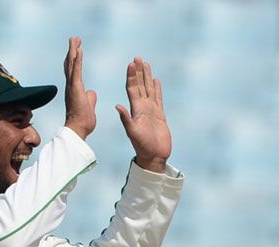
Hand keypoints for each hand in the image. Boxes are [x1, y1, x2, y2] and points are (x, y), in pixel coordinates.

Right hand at [63, 37, 97, 139]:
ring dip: (73, 51)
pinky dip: (77, 61)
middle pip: (70, 64)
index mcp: (75, 89)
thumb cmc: (83, 120)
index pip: (74, 71)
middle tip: (74, 38)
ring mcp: (72, 86)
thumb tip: (92, 92)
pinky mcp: (75, 89)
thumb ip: (90, 97)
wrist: (78, 129)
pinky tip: (79, 51)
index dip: (75, 59)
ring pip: (71, 65)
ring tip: (75, 39)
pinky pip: (77, 72)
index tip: (78, 49)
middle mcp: (71, 86)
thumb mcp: (89, 105)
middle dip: (72, 50)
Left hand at [116, 57, 171, 172]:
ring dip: (147, 77)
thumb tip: (117, 106)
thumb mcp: (132, 132)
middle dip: (139, 71)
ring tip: (146, 64)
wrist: (153, 156)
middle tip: (137, 57)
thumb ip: (126, 119)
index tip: (131, 63)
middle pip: (140, 85)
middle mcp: (143, 107)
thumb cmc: (142, 146)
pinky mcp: (160, 115)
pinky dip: (157, 89)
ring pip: (149, 89)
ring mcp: (151, 110)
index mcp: (135, 109)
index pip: (132, 88)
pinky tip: (156, 81)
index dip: (131, 76)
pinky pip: (158, 99)